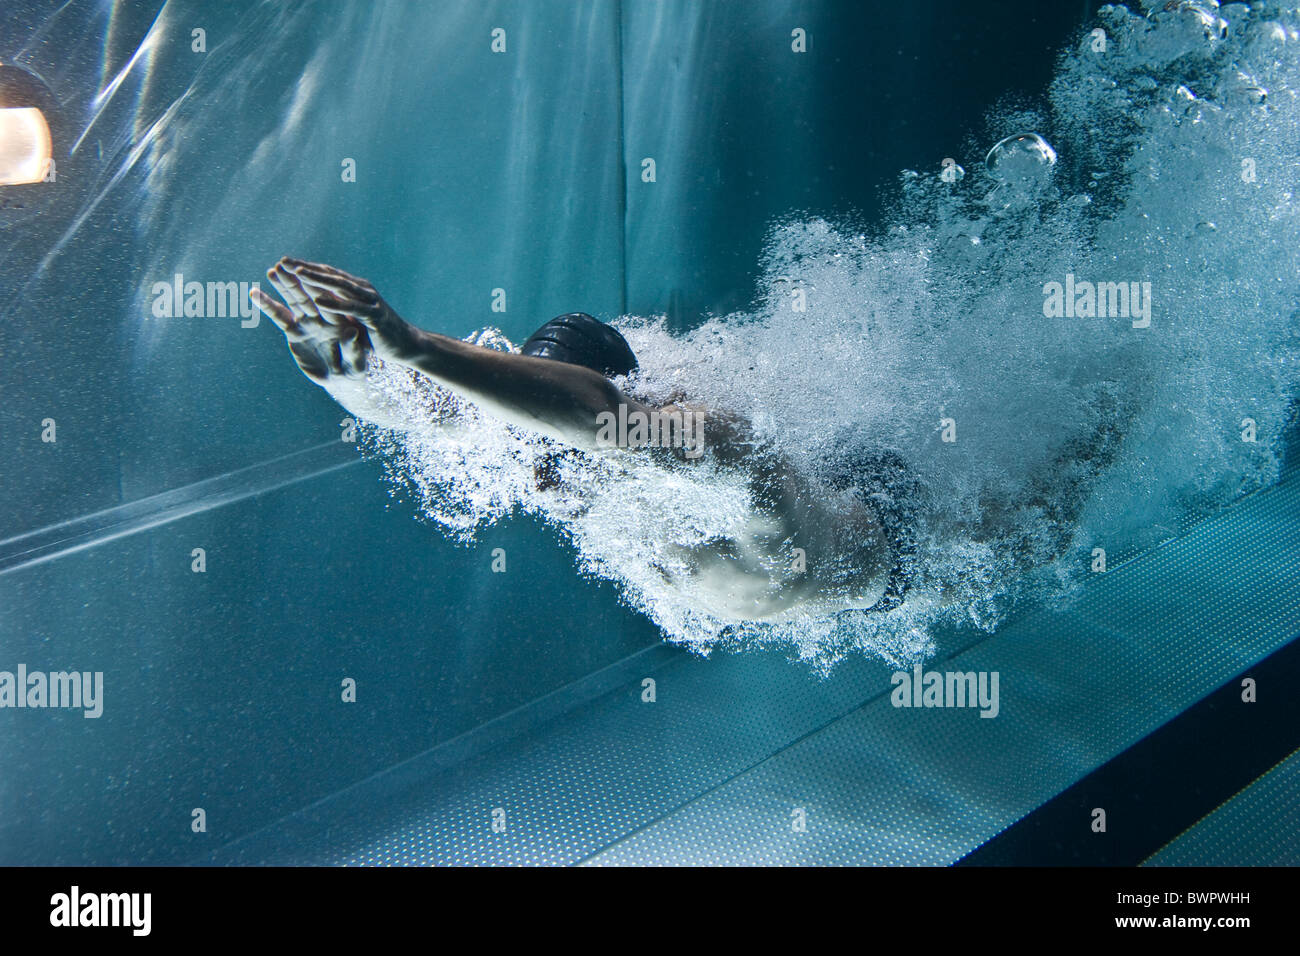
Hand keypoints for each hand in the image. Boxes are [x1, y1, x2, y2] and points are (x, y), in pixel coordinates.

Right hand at [251, 258, 405, 426]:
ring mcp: (308, 323)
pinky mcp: (295, 332)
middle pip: (308, 296)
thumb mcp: (355, 364)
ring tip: (272, 270)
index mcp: (339, 322)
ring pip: (294, 301)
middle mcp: (322, 319)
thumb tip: (352, 332)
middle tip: (285, 263)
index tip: (306, 275)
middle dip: (297, 280)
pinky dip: (267, 305)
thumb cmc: (352, 373)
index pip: (328, 302)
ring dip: (284, 286)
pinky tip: (254, 293)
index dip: (317, 288)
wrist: (340, 380)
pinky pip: (279, 317)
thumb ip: (353, 349)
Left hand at [281, 257, 420, 362]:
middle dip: (306, 268)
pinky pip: (352, 308)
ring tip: (297, 274)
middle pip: (329, 275)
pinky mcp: (375, 317)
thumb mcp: (355, 317)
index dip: (306, 268)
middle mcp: (362, 290)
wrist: (407, 345)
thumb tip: (319, 298)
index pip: (327, 274)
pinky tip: (318, 300)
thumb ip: (340, 306)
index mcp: (355, 290)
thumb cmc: (379, 332)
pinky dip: (335, 304)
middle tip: (283, 261)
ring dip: (318, 279)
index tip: (284, 263)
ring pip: (340, 286)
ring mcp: (369, 302)